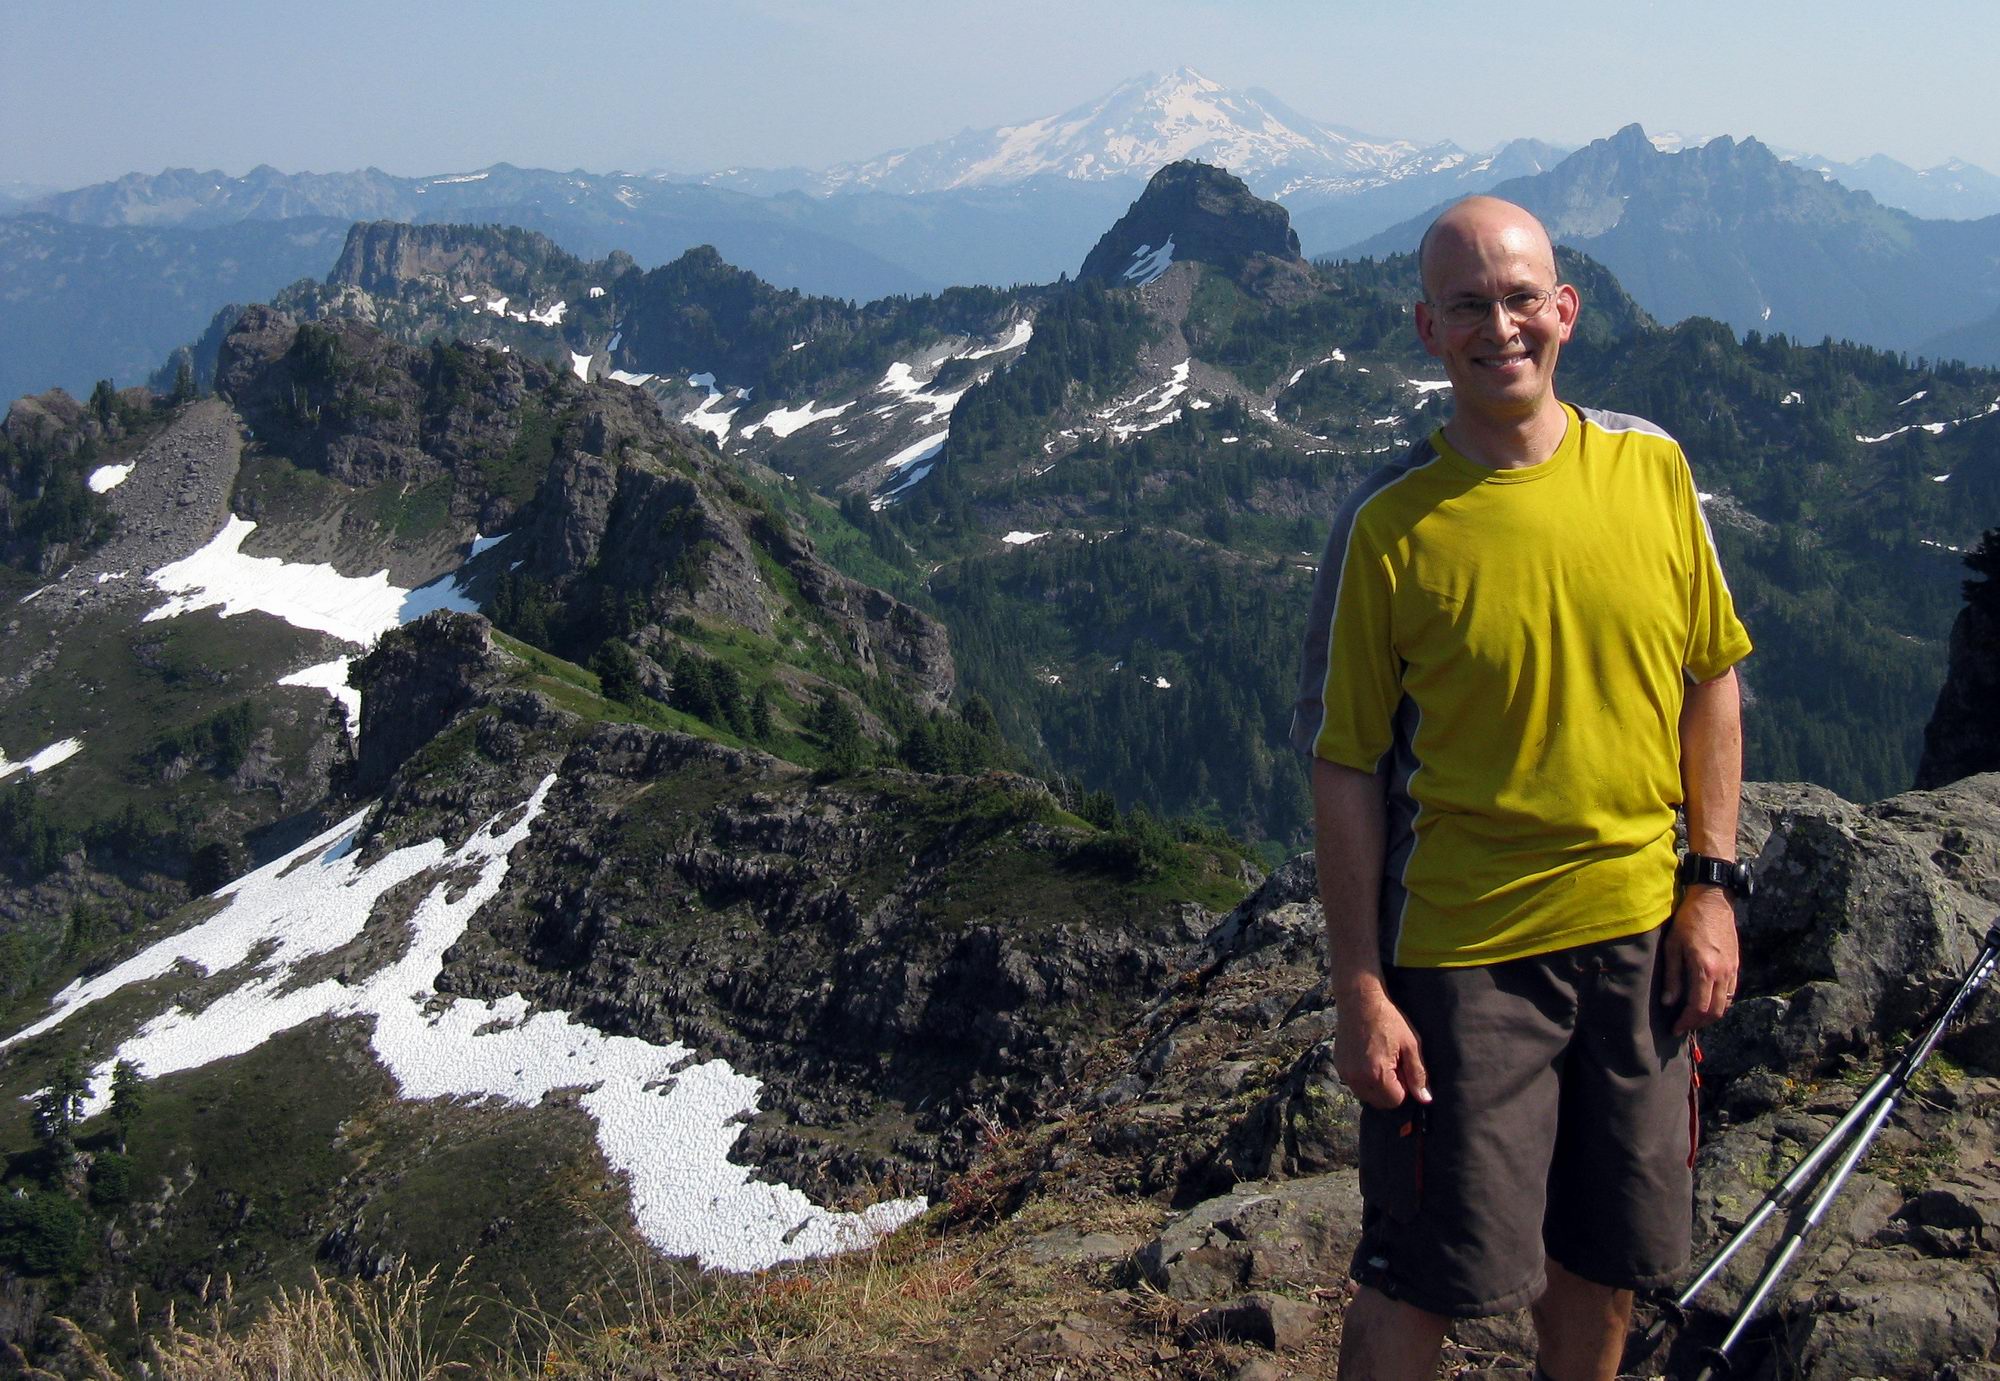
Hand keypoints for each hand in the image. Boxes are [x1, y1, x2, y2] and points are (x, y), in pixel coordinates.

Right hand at [1334, 984, 1430, 1109]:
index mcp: (1377, 1074)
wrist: (1359, 999)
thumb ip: (1418, 1075)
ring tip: (1382, 1061)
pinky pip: (1355, 1083)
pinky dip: (1364, 1078)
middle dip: (1390, 1090)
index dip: (1404, 1089)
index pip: (1395, 1101)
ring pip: (1366, 1094)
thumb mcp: (1410, 1045)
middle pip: (1379, 1102)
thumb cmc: (1388, 1019)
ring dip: (1376, 1086)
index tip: (1404, 1069)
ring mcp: (1345, 1072)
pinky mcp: (1339, 1065)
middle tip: (1394, 1065)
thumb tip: (1425, 1099)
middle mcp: (1357, 1078)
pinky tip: (1369, 1057)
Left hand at [1663, 885, 1739, 1035]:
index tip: (1675, 1028)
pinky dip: (1720, 1004)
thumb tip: (1669, 1002)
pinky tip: (1707, 1002)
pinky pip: (1731, 993)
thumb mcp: (1672, 947)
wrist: (1713, 901)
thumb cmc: (1688, 921)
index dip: (1687, 1022)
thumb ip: (1672, 977)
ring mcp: (1732, 970)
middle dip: (1699, 1023)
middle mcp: (1722, 974)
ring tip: (1693, 1018)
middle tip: (1683, 1026)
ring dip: (1711, 1016)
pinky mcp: (1736, 966)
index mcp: (1705, 970)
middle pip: (1715, 1011)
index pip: (1699, 1007)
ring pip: (1726, 1004)